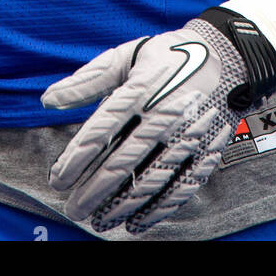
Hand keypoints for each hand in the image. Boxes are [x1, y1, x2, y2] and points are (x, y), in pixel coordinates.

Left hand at [40, 9, 275, 234]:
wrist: (228, 53)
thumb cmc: (168, 55)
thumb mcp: (126, 57)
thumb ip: (87, 81)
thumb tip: (47, 100)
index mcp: (140, 89)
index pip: (100, 131)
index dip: (75, 160)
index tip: (57, 180)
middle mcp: (164, 114)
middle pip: (122, 162)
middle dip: (93, 191)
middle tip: (73, 210)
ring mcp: (188, 135)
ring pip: (150, 180)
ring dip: (121, 206)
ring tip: (100, 221)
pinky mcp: (208, 150)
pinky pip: (182, 187)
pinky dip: (159, 209)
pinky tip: (138, 222)